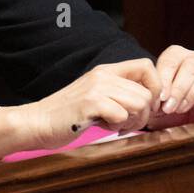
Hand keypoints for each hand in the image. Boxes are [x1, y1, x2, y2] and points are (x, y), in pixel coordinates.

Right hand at [0, 58, 160, 160]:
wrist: (37, 122)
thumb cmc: (68, 115)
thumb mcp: (95, 96)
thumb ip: (118, 93)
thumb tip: (151, 101)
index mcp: (105, 71)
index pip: (146, 67)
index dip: (156, 87)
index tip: (148, 107)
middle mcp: (102, 75)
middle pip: (147, 93)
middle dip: (143, 114)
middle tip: (124, 123)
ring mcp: (96, 88)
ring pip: (139, 104)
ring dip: (131, 121)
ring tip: (113, 125)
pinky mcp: (90, 103)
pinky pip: (122, 115)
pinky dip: (116, 126)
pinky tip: (101, 125)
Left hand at [146, 45, 193, 128]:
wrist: (175, 119)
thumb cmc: (161, 103)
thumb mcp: (152, 95)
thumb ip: (152, 91)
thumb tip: (155, 95)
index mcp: (175, 54)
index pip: (171, 62)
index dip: (165, 80)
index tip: (161, 97)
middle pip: (191, 68)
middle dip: (179, 90)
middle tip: (169, 108)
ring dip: (193, 96)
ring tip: (180, 110)